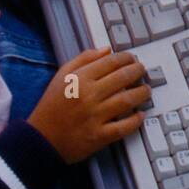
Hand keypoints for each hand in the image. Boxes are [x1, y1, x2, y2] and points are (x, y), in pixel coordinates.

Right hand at [28, 49, 149, 163]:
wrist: (42, 138)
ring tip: (146, 90)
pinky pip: (123, 127)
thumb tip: (106, 50)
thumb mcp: (62, 75)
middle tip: (143, 71)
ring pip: (127, 100)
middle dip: (138, 71)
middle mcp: (89, 95)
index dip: (126, 58)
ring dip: (141, 93)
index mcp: (80, 78)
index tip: (133, 58)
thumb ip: (84, 59)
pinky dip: (135, 121)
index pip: (111, 62)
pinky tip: (140, 115)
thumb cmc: (51, 105)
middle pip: (123, 78)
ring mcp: (95, 116)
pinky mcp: (98, 136)